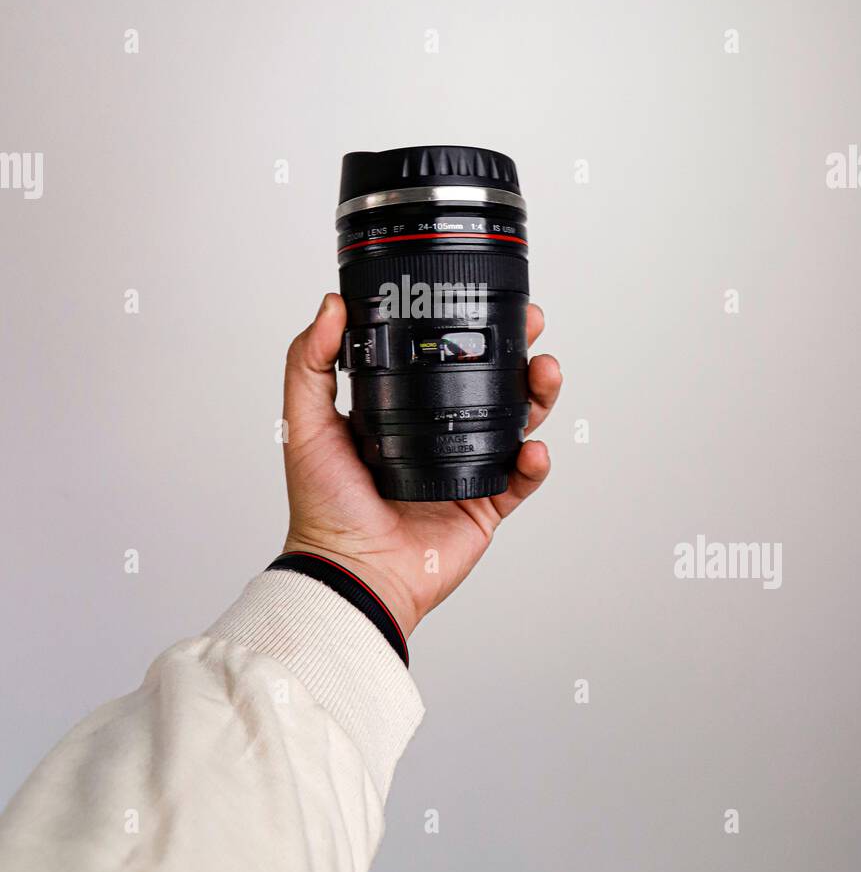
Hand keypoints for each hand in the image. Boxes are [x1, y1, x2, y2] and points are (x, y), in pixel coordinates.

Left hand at [282, 294, 560, 638]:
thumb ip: (310, 362)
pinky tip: (534, 448)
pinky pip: (521, 480)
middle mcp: (437, 435)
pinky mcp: (484, 507)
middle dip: (519, 351)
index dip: (469, 327)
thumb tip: (330, 305)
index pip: (443, 358)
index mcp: (401, 411)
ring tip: (544, 373)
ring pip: (517, 422)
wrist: (350, 573)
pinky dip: (535, 463)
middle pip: (492, 382)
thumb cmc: (323, 508)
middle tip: (533, 325)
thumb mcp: (304, 423)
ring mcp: (465, 470)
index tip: (486, 298)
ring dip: (538, 394)